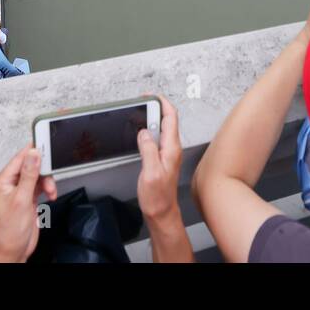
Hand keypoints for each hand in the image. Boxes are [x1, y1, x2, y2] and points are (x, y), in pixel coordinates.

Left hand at [0, 145, 56, 262]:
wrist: (12, 251)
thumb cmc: (9, 231)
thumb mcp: (21, 200)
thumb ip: (29, 175)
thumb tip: (33, 154)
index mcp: (2, 182)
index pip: (19, 159)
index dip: (33, 151)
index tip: (46, 142)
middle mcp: (9, 185)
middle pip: (30, 166)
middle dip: (43, 170)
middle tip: (53, 171)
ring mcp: (19, 192)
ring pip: (38, 176)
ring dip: (47, 182)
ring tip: (51, 191)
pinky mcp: (27, 199)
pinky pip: (40, 187)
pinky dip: (47, 189)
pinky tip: (50, 195)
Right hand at [136, 96, 181, 224]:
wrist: (161, 213)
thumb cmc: (158, 197)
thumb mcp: (150, 172)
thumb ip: (148, 150)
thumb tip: (143, 132)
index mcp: (171, 148)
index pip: (170, 117)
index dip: (162, 103)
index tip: (150, 96)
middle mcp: (172, 148)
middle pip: (166, 119)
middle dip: (155, 107)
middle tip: (140, 103)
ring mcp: (168, 153)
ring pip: (161, 128)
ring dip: (150, 119)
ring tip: (137, 115)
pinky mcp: (161, 158)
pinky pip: (156, 138)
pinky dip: (147, 131)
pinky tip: (139, 133)